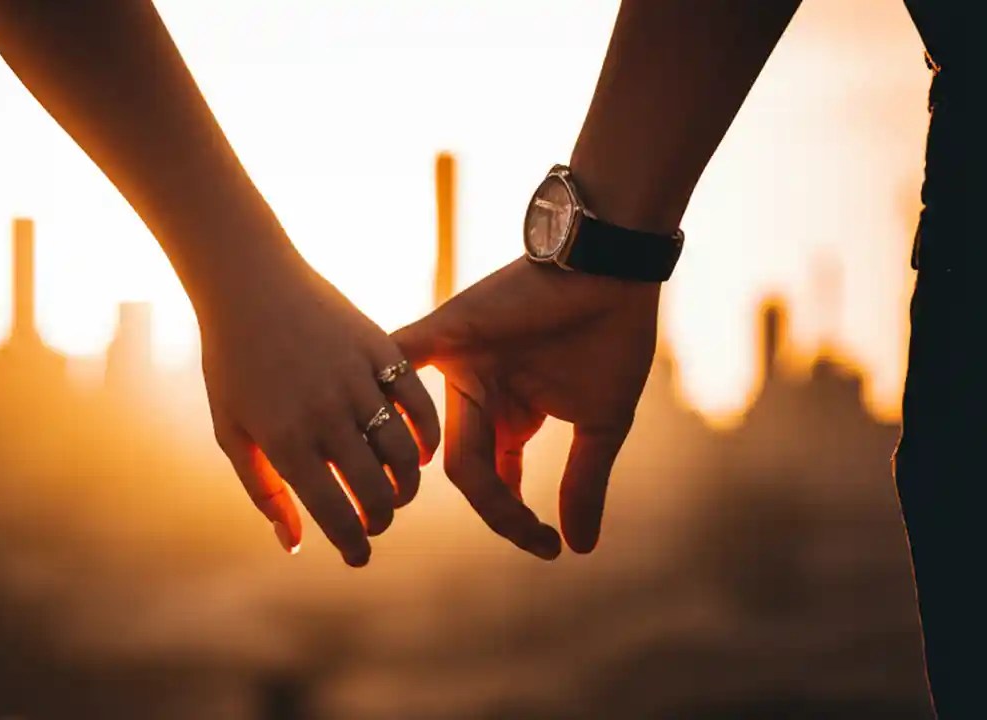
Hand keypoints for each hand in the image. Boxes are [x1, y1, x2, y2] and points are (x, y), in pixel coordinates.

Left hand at [198, 245, 439, 566]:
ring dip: (407, 484)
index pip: (335, 512)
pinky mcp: (380, 350)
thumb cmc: (231, 363)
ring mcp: (356, 380)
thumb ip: (264, 491)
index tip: (359, 556)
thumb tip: (296, 545)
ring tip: (397, 492)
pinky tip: (419, 451)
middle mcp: (326, 414)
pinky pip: (417, 405)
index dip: (353, 544)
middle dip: (382, 518)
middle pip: (376, 490)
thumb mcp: (232, 432)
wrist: (248, 281)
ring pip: (404, 453)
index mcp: (285, 440)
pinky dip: (426, 436)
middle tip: (377, 522)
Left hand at [393, 259, 658, 557]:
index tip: (549, 548)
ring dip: (475, 482)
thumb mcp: (601, 424)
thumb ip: (585, 483)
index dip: (516, 522)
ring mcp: (457, 364)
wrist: (613, 269)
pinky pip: (403, 354)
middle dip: (502, 512)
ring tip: (507, 517)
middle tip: (537, 540)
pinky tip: (373, 423)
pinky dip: (385, 378)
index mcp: (508, 418)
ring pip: (440, 438)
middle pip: (468, 469)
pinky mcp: (446, 329)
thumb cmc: (611, 338)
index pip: (494, 483)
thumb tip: (581, 548)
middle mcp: (476, 395)